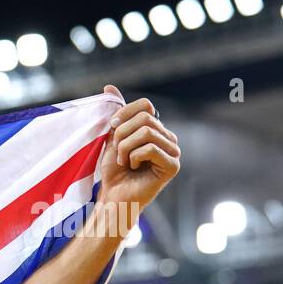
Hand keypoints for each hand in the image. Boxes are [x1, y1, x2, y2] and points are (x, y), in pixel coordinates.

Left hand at [99, 84, 180, 210]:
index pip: (145, 105)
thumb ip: (115, 114)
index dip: (125, 114)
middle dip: (122, 134)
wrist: (113, 196)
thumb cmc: (113, 170)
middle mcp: (168, 137)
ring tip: (124, 162)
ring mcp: (173, 151)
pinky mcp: (173, 165)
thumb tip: (109, 87)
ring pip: (146, 132)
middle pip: (145, 118)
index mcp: (156, 128)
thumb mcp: (111, 137)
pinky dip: (134, 158)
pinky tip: (134, 168)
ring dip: (126, 148)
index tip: (111, 128)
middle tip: (118, 152)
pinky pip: (150, 148)